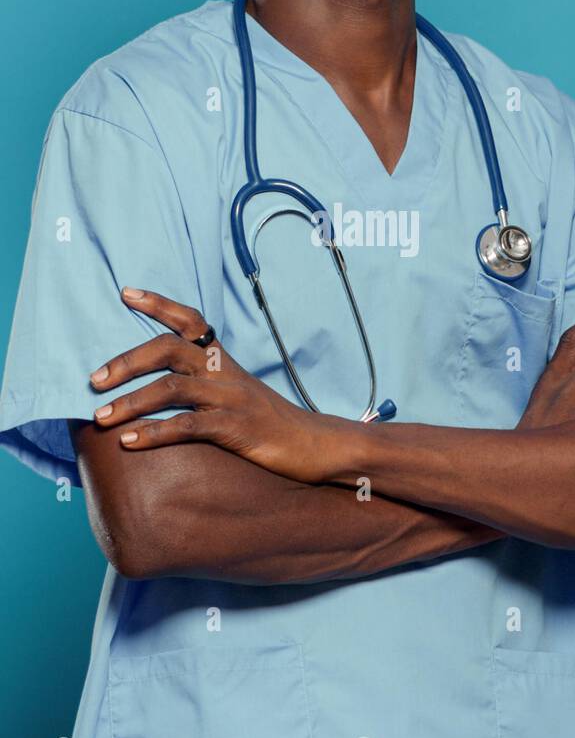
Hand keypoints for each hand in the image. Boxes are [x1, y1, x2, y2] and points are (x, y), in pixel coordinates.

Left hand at [88, 287, 342, 481]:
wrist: (316, 444)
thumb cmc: (271, 423)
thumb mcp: (239, 393)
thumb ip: (207, 383)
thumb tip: (166, 385)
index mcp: (224, 361)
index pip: (189, 320)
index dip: (158, 304)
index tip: (125, 293)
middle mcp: (225, 372)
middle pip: (169, 349)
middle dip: (127, 361)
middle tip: (94, 379)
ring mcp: (231, 399)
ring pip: (172, 388)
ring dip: (131, 401)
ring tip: (101, 416)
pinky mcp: (237, 429)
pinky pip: (189, 426)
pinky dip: (155, 433)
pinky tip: (130, 443)